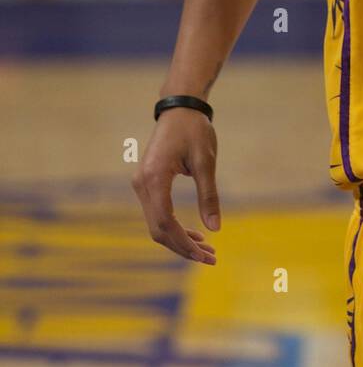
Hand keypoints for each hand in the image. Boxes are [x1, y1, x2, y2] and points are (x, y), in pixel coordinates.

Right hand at [132, 109, 219, 263]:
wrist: (179, 108)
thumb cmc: (194, 130)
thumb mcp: (206, 161)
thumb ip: (209, 195)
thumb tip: (215, 229)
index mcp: (154, 177)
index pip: (164, 222)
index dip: (183, 243)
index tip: (205, 255)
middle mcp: (142, 183)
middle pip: (158, 229)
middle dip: (183, 247)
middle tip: (211, 258)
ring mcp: (142, 184)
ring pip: (157, 224)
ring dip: (179, 240)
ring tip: (207, 251)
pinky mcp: (147, 184)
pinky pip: (158, 213)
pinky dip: (174, 227)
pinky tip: (195, 235)